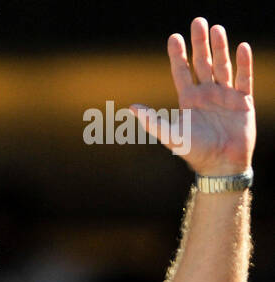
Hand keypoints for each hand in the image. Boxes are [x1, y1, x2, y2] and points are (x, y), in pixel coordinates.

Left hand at [132, 19, 254, 175]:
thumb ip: (153, 122)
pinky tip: (241, 47)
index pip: (182, 72)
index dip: (178, 55)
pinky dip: (244, 63)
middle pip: (203, 63)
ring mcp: (225, 96)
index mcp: (189, 100)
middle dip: (200, 43)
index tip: (174, 37)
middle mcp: (206, 94)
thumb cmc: (195, 153)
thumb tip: (131, 108)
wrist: (221, 166)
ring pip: (223, 66)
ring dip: (220, 48)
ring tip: (217, 29)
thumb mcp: (172, 136)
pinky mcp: (243, 102)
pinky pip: (244, 78)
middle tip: (198, 21)